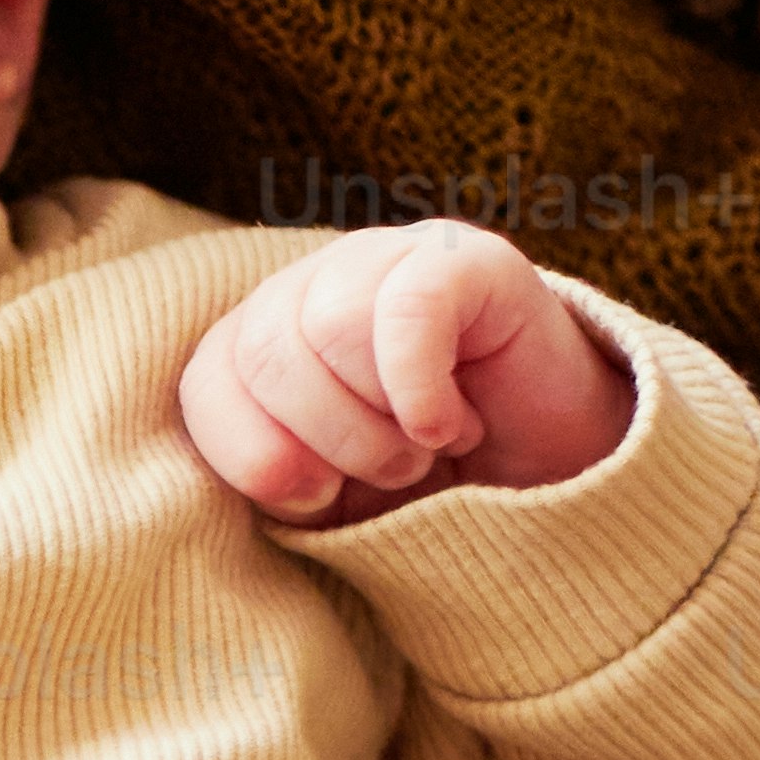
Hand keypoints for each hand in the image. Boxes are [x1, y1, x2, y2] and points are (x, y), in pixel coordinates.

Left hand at [180, 221, 632, 524]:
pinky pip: (409, 308)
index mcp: (264, 337)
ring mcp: (389, 258)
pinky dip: (419, 388)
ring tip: (426, 450)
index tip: (316, 497)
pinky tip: (450, 426)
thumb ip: (270, 479)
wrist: (553, 478)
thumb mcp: (331, 501)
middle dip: (325, 442)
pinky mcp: (465, 259)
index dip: (252, 455)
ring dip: (380, 422)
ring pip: (332, 325)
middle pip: (266, 350)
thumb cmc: (427, 489)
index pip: (206, 377)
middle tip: (389, 476)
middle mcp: (315, 283)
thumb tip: (262, 472)